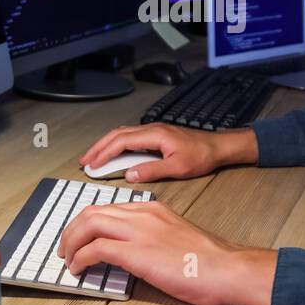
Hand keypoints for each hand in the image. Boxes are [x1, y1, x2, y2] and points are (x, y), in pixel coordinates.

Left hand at [57, 199, 276, 304]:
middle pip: (92, 212)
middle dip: (72, 230)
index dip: (86, 222)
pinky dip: (81, 258)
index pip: (107, 207)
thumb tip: (130, 252)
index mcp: (152, 209)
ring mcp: (139, 231)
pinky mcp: (137, 252)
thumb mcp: (174, 237)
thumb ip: (151, 236)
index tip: (79, 236)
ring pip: (89, 225)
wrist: (226, 268)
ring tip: (67, 259)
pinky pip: (96, 249)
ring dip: (71, 243)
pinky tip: (79, 269)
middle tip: (65, 248)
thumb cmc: (207, 260)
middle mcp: (142, 214)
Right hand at [78, 123, 257, 182]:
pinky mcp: (157, 135)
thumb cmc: (202, 155)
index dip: (104, 153)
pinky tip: (114, 153)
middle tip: (85, 160)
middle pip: (117, 134)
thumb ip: (151, 170)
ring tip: (94, 157)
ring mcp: (154, 131)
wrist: (218, 147)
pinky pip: (131, 137)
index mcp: (154, 135)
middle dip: (98, 147)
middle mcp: (151, 129)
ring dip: (106, 144)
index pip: (121, 141)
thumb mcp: (177, 167)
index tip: (92, 164)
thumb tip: (129, 175)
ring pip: (122, 134)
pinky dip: (117, 144)